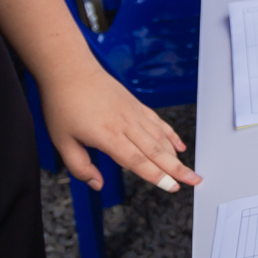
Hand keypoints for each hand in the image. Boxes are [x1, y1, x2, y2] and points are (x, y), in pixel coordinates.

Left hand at [38, 62, 201, 193]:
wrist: (70, 70)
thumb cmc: (63, 105)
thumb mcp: (62, 141)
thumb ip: (80, 167)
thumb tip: (97, 185)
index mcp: (108, 136)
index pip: (137, 161)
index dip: (156, 176)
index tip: (172, 187)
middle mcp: (126, 125)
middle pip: (156, 151)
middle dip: (177, 169)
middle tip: (195, 181)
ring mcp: (134, 113)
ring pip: (160, 138)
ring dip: (176, 156)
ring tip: (189, 171)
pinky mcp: (136, 105)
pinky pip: (158, 123)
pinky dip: (171, 135)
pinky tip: (179, 146)